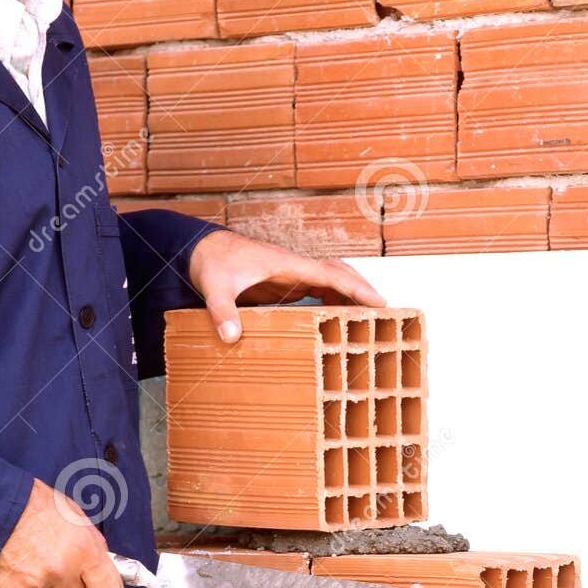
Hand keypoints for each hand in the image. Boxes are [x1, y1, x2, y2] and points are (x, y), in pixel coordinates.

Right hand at [0, 479, 122, 587]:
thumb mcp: (75, 517)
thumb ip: (91, 547)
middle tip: (60, 570)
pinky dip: (20, 586)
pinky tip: (16, 564)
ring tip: (32, 559)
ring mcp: (34, 583)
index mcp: (84, 551)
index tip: (98, 585)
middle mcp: (61, 571)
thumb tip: (104, 567)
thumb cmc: (34, 503)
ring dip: (43, 587)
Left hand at [187, 228, 384, 344]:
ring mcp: (292, 274)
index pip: (330, 274)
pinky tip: (340, 320)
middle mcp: (295, 267)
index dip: (356, 288)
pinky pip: (320, 290)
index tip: (378, 302)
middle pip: (340, 274)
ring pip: (333, 281)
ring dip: (352, 296)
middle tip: (386, 313)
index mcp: (286, 264)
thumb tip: (231, 337)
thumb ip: (222, 311)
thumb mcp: (214, 287)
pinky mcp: (287, 283)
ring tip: (371, 320)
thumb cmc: (211, 262)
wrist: (201, 249)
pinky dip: (335, 302)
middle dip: (363, 291)